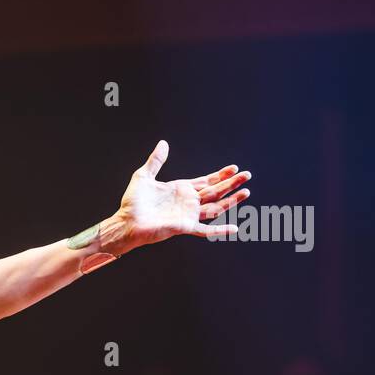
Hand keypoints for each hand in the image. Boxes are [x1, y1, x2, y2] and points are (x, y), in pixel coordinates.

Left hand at [113, 140, 250, 251]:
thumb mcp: (144, 176)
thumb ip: (156, 160)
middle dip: (231, 183)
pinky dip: (220, 230)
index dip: (220, 175)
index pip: (206, 181)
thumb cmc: (133, 202)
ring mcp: (188, 214)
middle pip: (215, 191)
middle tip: (247, 175)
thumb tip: (163, 143)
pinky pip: (206, 229)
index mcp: (180, 189)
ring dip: (231, 200)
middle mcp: (188, 202)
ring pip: (216, 207)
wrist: (127, 221)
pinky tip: (234, 228)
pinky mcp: (185, 226)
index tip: (234, 168)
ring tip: (246, 191)